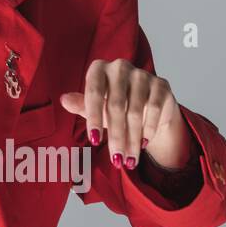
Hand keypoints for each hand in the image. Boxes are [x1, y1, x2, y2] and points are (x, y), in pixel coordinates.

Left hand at [59, 60, 194, 172]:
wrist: (147, 104)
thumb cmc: (115, 105)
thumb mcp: (96, 106)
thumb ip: (81, 104)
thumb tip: (64, 100)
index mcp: (99, 69)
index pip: (94, 94)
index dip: (94, 118)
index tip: (94, 141)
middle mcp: (120, 67)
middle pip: (116, 106)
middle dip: (116, 137)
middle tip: (115, 159)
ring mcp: (142, 74)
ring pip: (135, 112)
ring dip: (132, 140)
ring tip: (129, 159)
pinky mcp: (161, 84)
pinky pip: (153, 110)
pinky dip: (148, 129)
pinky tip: (143, 144)